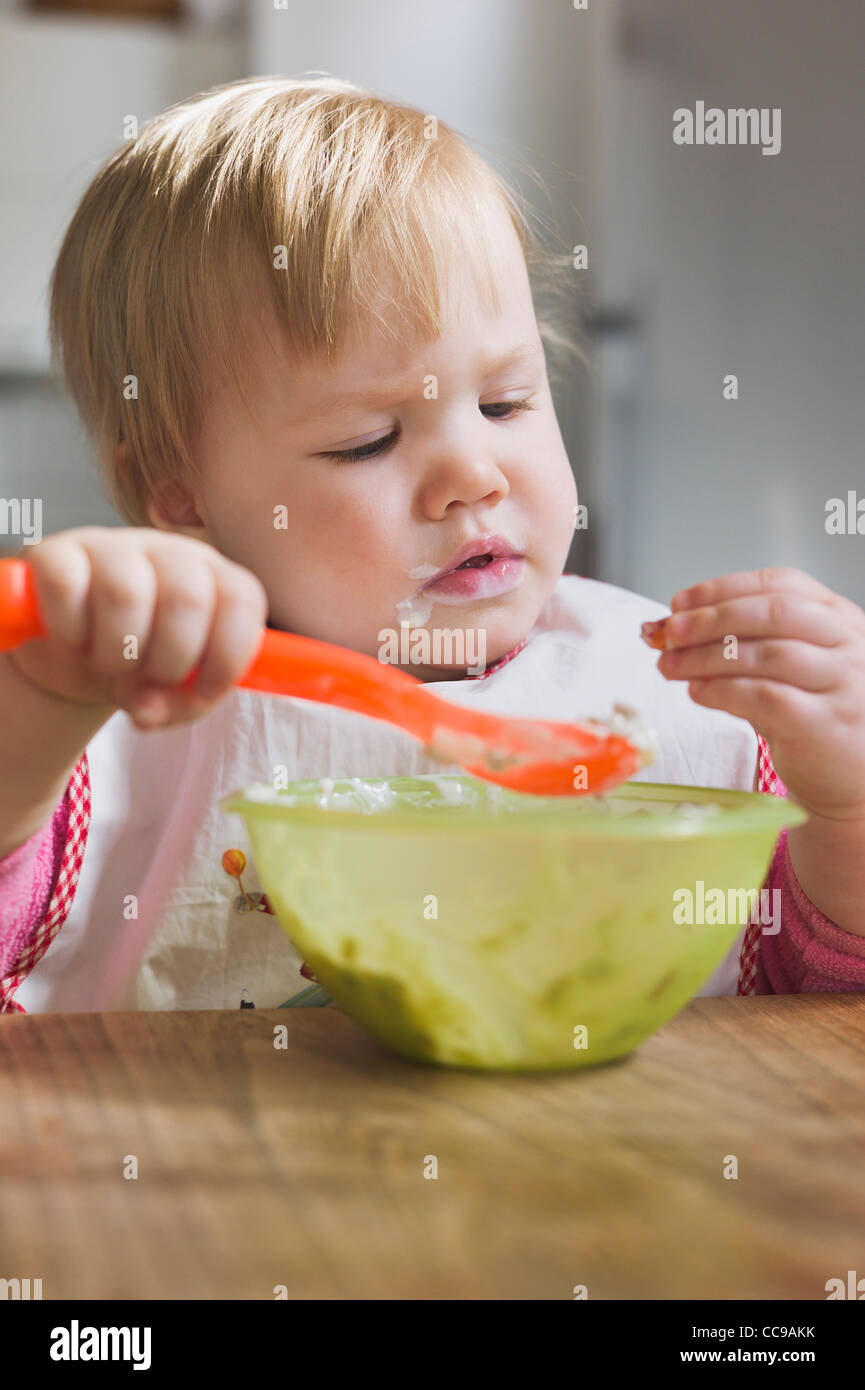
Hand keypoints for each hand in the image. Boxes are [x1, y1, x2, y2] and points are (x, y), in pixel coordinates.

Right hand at [8, 526, 268, 729]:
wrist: (74, 654)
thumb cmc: (138, 665)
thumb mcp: (169, 694)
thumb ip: (175, 705)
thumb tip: (147, 710)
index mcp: (215, 579)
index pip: (242, 601)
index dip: (227, 658)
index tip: (201, 692)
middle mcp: (171, 553)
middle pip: (187, 598)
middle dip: (167, 662)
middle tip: (146, 679)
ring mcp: (114, 546)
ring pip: (126, 594)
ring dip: (116, 655)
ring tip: (109, 665)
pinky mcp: (58, 552)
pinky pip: (67, 587)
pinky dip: (70, 633)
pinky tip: (73, 643)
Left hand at [644, 566, 864, 821]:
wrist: (854, 775)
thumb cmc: (812, 714)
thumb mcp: (787, 668)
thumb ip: (742, 644)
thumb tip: (670, 631)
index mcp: (838, 616)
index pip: (781, 584)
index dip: (724, 589)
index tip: (679, 603)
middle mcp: (849, 643)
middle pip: (774, 613)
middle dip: (711, 619)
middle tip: (669, 633)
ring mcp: (844, 683)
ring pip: (767, 654)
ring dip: (707, 657)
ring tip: (670, 666)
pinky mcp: (827, 723)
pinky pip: (767, 697)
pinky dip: (724, 691)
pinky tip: (697, 692)